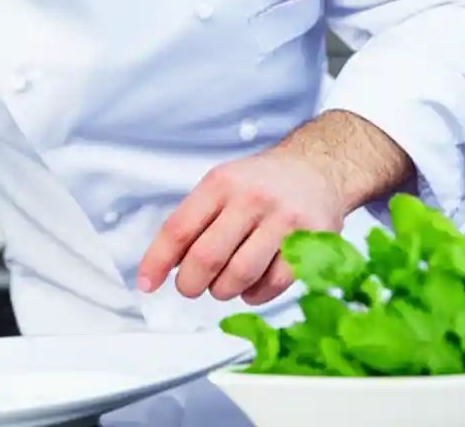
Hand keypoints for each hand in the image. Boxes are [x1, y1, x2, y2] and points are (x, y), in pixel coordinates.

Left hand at [137, 149, 346, 304]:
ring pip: (240, 275)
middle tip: (189, 287)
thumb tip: (160, 266)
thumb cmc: (260, 184)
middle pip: (207, 257)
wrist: (318, 168)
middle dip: (190, 283)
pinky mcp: (312, 241)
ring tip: (221, 286)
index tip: (146, 283)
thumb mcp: (220, 186)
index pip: (178, 229)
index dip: (156, 261)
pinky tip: (249, 288)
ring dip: (222, 291)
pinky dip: (254, 295)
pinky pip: (274, 284)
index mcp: (220, 184)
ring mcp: (284, 220)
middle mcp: (251, 199)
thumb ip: (192, 222)